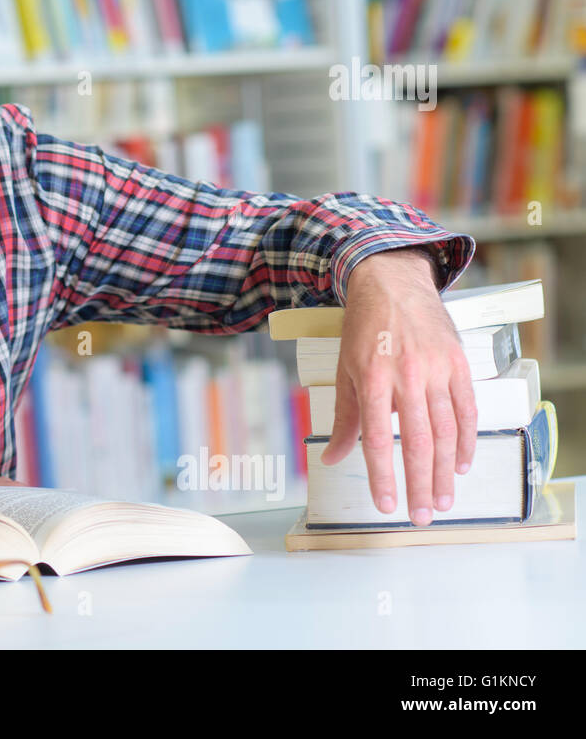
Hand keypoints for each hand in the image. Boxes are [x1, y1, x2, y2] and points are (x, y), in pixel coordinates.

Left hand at [321, 248, 477, 525]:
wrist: (391, 283)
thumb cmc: (363, 330)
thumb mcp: (344, 371)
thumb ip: (344, 418)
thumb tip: (332, 457)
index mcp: (372, 380)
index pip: (378, 439)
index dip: (383, 476)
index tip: (386, 505)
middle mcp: (406, 377)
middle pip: (418, 443)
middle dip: (420, 484)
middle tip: (423, 516)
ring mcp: (436, 370)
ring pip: (446, 432)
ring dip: (445, 471)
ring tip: (443, 500)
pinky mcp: (458, 364)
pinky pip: (467, 410)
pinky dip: (467, 441)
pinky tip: (461, 465)